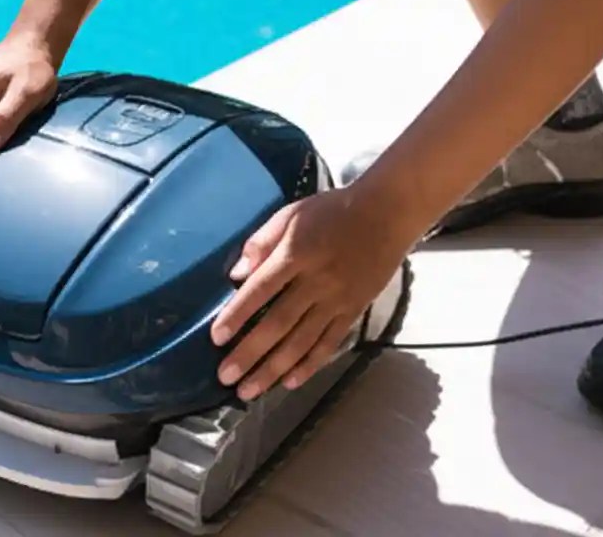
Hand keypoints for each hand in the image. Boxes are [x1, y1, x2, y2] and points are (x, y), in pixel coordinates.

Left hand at [209, 186, 416, 401]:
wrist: (386, 215)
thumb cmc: (331, 213)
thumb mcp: (290, 214)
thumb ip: (261, 242)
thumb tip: (236, 274)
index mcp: (296, 254)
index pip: (259, 290)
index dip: (237, 315)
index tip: (216, 338)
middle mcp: (316, 282)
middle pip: (278, 323)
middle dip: (249, 353)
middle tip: (226, 376)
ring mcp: (337, 300)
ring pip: (301, 341)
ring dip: (273, 368)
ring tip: (249, 390)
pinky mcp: (354, 311)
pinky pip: (329, 343)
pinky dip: (310, 364)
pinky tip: (289, 382)